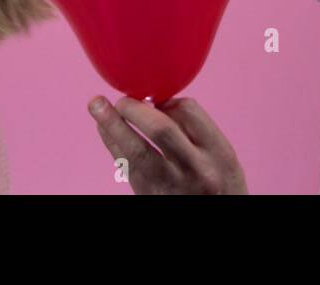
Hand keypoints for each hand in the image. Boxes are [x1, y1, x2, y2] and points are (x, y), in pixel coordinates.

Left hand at [88, 95, 247, 194]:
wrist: (215, 222)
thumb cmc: (219, 186)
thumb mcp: (223, 159)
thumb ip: (197, 131)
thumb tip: (158, 103)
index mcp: (218, 153)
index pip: (188, 113)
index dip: (165, 99)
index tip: (153, 97)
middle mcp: (195, 169)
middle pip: (160, 129)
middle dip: (135, 109)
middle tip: (121, 99)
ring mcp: (170, 186)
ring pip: (135, 151)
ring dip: (112, 125)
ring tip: (96, 105)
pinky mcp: (149, 196)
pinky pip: (126, 167)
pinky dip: (112, 144)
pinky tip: (104, 129)